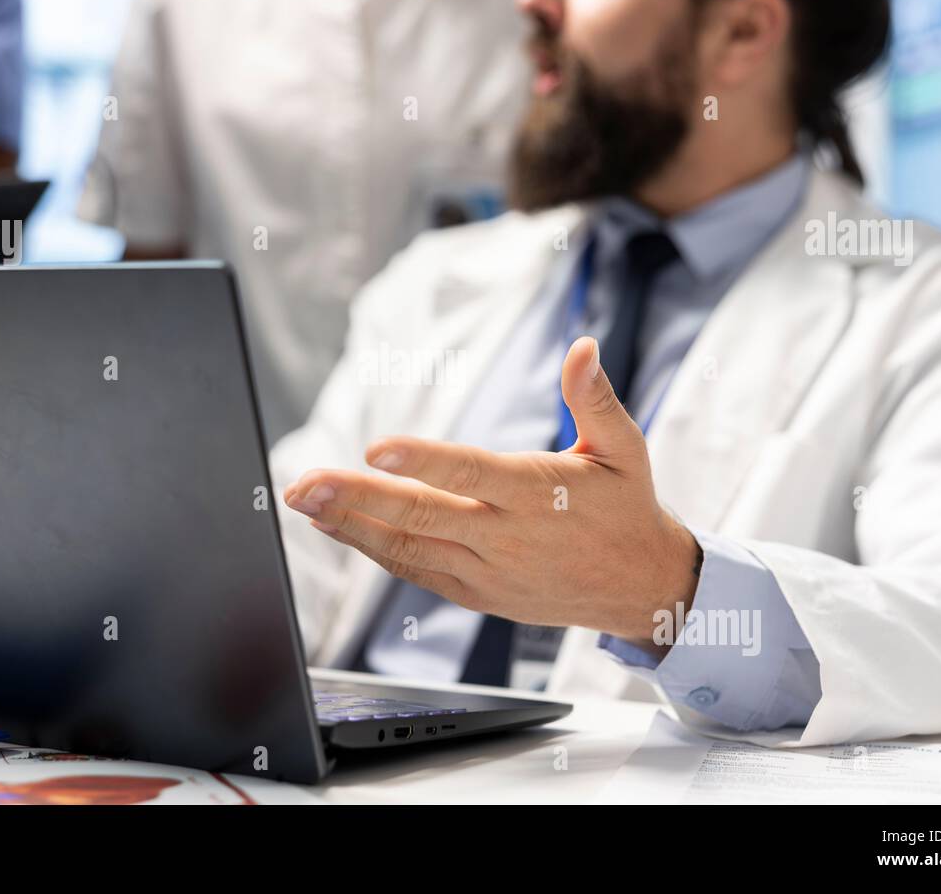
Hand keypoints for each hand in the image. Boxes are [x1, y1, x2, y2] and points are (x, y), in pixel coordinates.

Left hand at [284, 337, 700, 643]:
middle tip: (305, 483)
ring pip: (407, 549)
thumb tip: (581, 347)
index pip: (472, 473)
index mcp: (539, 494)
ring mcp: (486, 569)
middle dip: (357, 498)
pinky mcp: (474, 592)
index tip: (375, 447)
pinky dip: (372, 549)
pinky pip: (415, 570)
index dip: (423, 461)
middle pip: (422, 515)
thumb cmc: (626, 508)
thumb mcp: (625, 449)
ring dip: (349, 525)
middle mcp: (507, 536)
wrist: (639, 588)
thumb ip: (595, 399)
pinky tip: (334, 527)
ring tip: (302, 501)